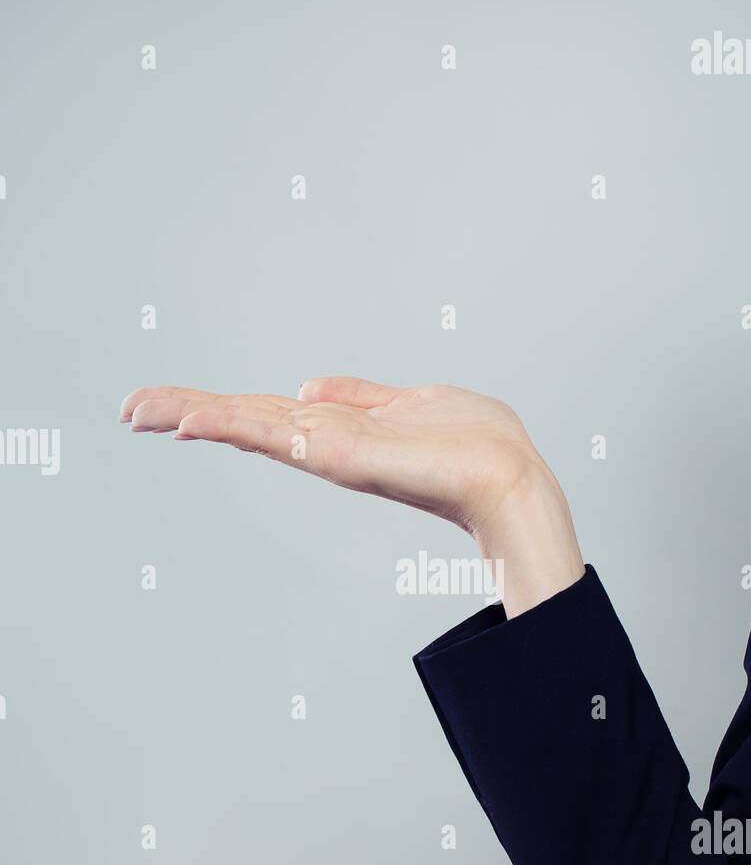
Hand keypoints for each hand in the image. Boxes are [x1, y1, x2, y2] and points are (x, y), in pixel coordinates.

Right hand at [119, 377, 584, 616]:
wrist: (508, 478)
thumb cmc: (473, 445)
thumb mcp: (407, 402)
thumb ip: (358, 396)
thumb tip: (309, 386)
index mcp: (337, 431)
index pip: (264, 414)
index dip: (217, 408)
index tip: (170, 407)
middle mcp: (325, 445)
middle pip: (244, 421)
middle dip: (185, 413)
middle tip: (129, 410)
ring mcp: (329, 452)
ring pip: (249, 425)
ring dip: (192, 415)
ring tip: (139, 411)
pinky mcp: (341, 456)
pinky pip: (279, 434)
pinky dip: (233, 425)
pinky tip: (192, 419)